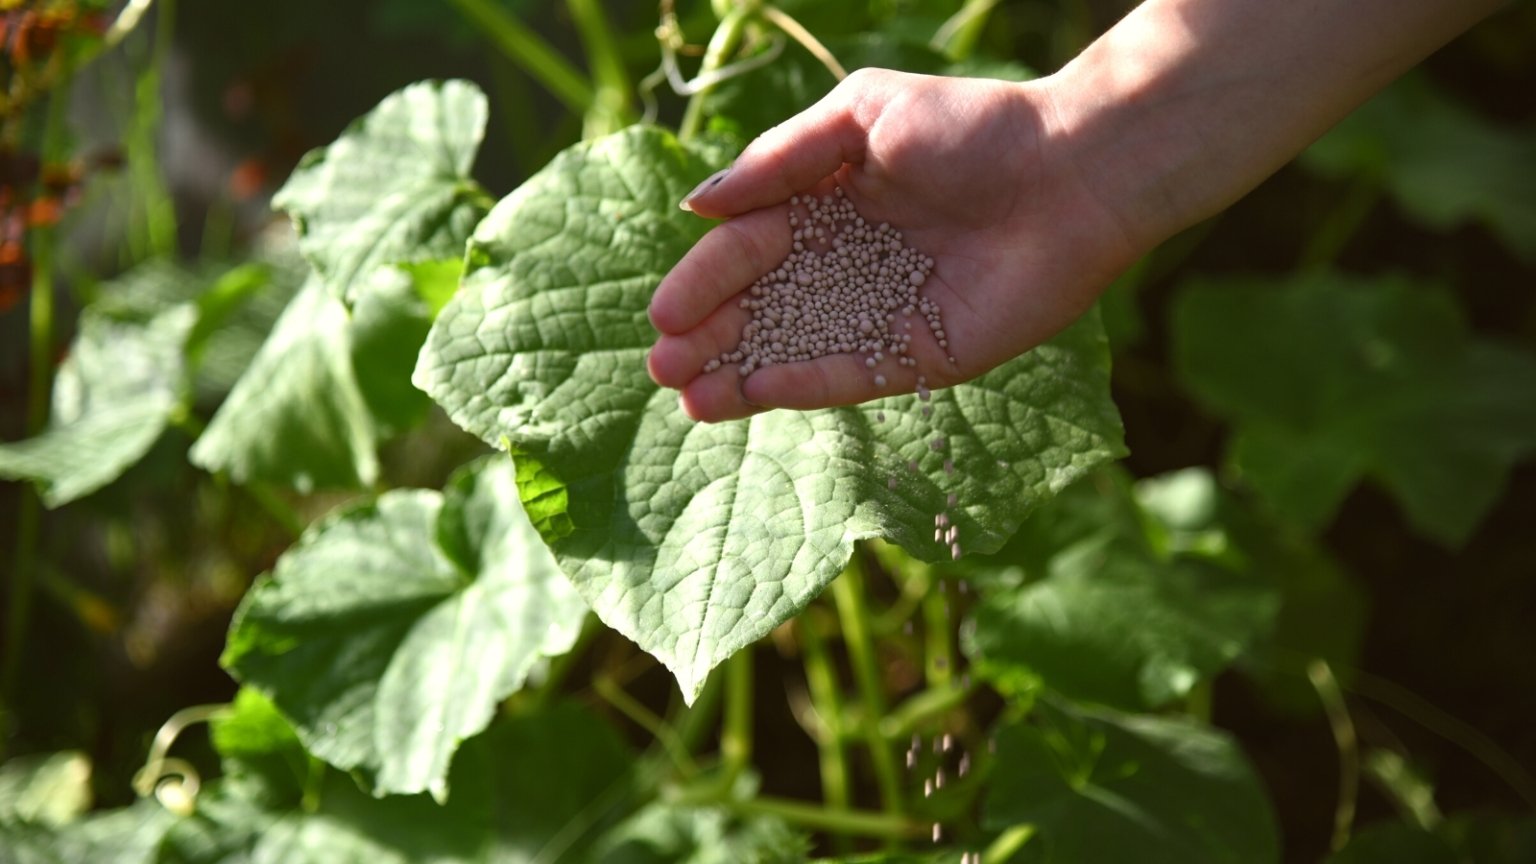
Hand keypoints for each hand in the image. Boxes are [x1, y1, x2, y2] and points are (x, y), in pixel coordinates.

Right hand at [647, 68, 1139, 421]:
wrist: (1071, 172)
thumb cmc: (972, 127)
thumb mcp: (862, 115)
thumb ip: (780, 161)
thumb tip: (699, 207)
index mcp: (827, 201)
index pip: (748, 248)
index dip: (704, 281)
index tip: (663, 315)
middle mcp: (847, 261)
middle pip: (761, 306)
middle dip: (709, 336)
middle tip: (661, 367)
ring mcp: (880, 312)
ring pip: (793, 349)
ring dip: (737, 373)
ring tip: (684, 396)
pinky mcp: (918, 355)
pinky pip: (845, 376)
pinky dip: (795, 386)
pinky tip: (745, 396)